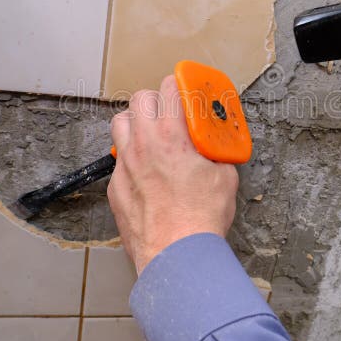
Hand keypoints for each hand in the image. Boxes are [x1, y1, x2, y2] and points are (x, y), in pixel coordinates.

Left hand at [107, 75, 238, 273]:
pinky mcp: (116, 187)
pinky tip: (146, 170)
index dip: (179, 85)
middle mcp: (142, 145)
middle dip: (155, 100)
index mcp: (170, 136)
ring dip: (136, 122)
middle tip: (169, 112)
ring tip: (151, 134)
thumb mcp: (224, 177)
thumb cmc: (199, 219)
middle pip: (139, 99)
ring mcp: (125, 165)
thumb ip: (216, 154)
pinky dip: (131, 157)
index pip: (168, 88)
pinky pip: (118, 159)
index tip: (185, 89)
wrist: (176, 255)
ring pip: (120, 123)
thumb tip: (216, 152)